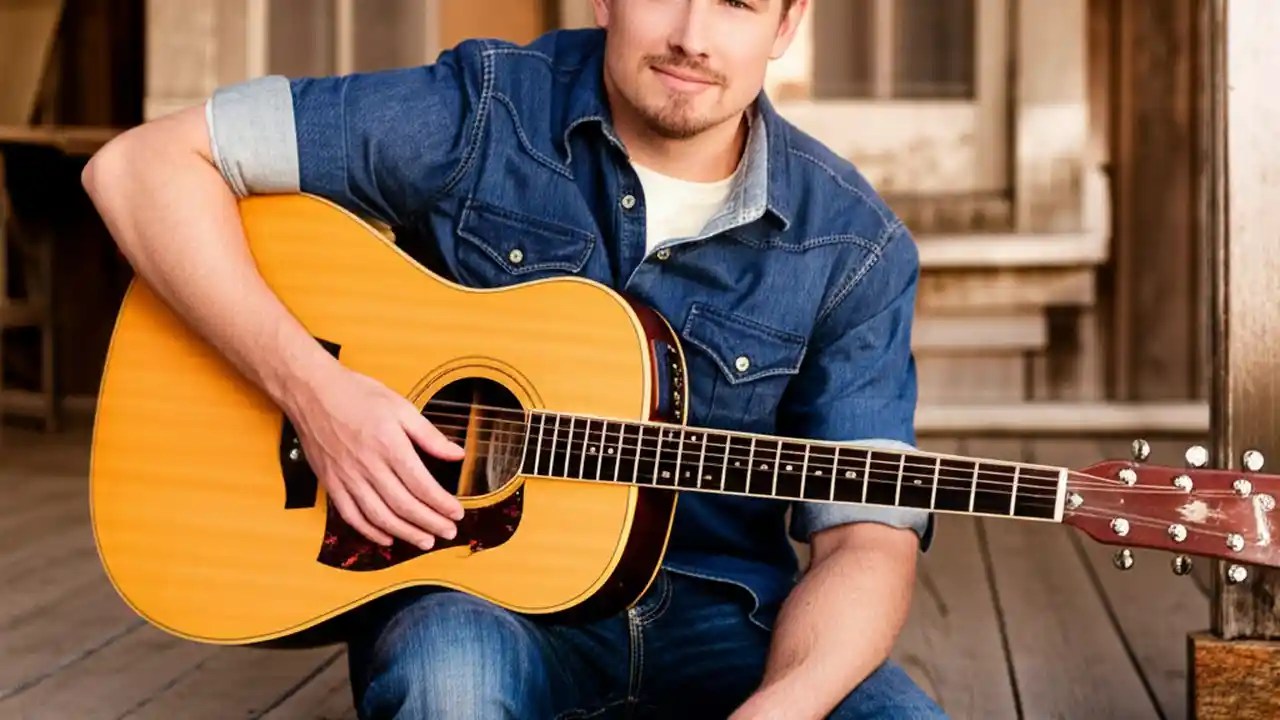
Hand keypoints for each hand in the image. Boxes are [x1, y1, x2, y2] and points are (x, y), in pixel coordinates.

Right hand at [289, 364, 466, 548]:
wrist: (311, 391)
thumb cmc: (357, 394)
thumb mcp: (400, 407)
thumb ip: (430, 435)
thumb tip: (457, 454)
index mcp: (389, 446)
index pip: (422, 484)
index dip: (442, 504)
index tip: (457, 513)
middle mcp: (368, 466)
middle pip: (404, 505)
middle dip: (430, 523)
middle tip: (449, 532)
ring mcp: (347, 477)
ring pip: (379, 516)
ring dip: (405, 533)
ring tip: (425, 541)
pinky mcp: (330, 483)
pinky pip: (351, 515)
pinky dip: (370, 531)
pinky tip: (387, 537)